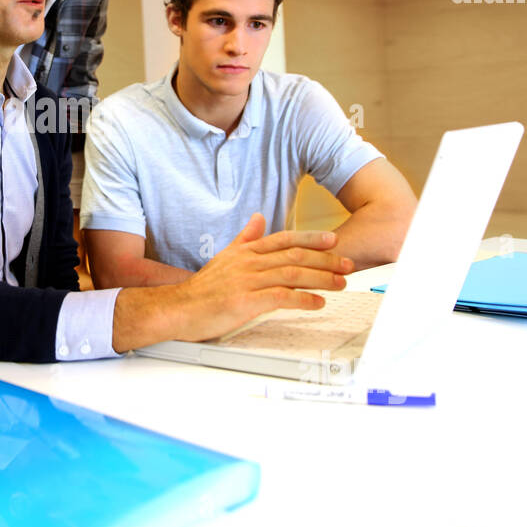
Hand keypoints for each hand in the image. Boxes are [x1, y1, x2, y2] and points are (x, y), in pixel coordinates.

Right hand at [168, 213, 351, 342]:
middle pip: (294, 256)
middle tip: (347, 264)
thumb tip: (257, 218)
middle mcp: (249, 262)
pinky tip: (317, 303)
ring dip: (320, 279)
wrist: (179, 308)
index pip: (284, 239)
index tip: (332, 240)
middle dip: (325, 259)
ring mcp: (247, 281)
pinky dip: (303, 299)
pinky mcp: (246, 301)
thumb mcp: (225, 257)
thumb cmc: (202, 289)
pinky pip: (281, 297)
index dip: (311, 238)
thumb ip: (245, 239)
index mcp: (246, 252)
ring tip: (340, 284)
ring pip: (292, 274)